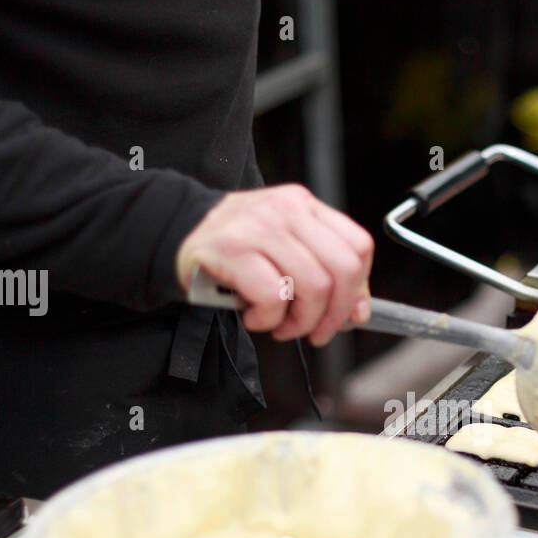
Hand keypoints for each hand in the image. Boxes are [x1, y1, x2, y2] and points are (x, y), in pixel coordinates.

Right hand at [176, 184, 373, 345]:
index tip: (348, 314)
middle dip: (334, 314)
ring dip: (299, 322)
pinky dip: (267, 319)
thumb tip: (358, 312)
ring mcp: (259, 228)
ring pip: (313, 287)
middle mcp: (286, 211)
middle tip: (314, 331)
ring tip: (279, 325)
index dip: (360, 288)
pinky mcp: (232, 251)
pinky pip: (273, 297)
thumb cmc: (236, 249)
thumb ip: (324, 271)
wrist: (177, 233)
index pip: (358, 246)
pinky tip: (254, 316)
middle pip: (342, 270)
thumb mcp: (286, 247)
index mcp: (305, 206)